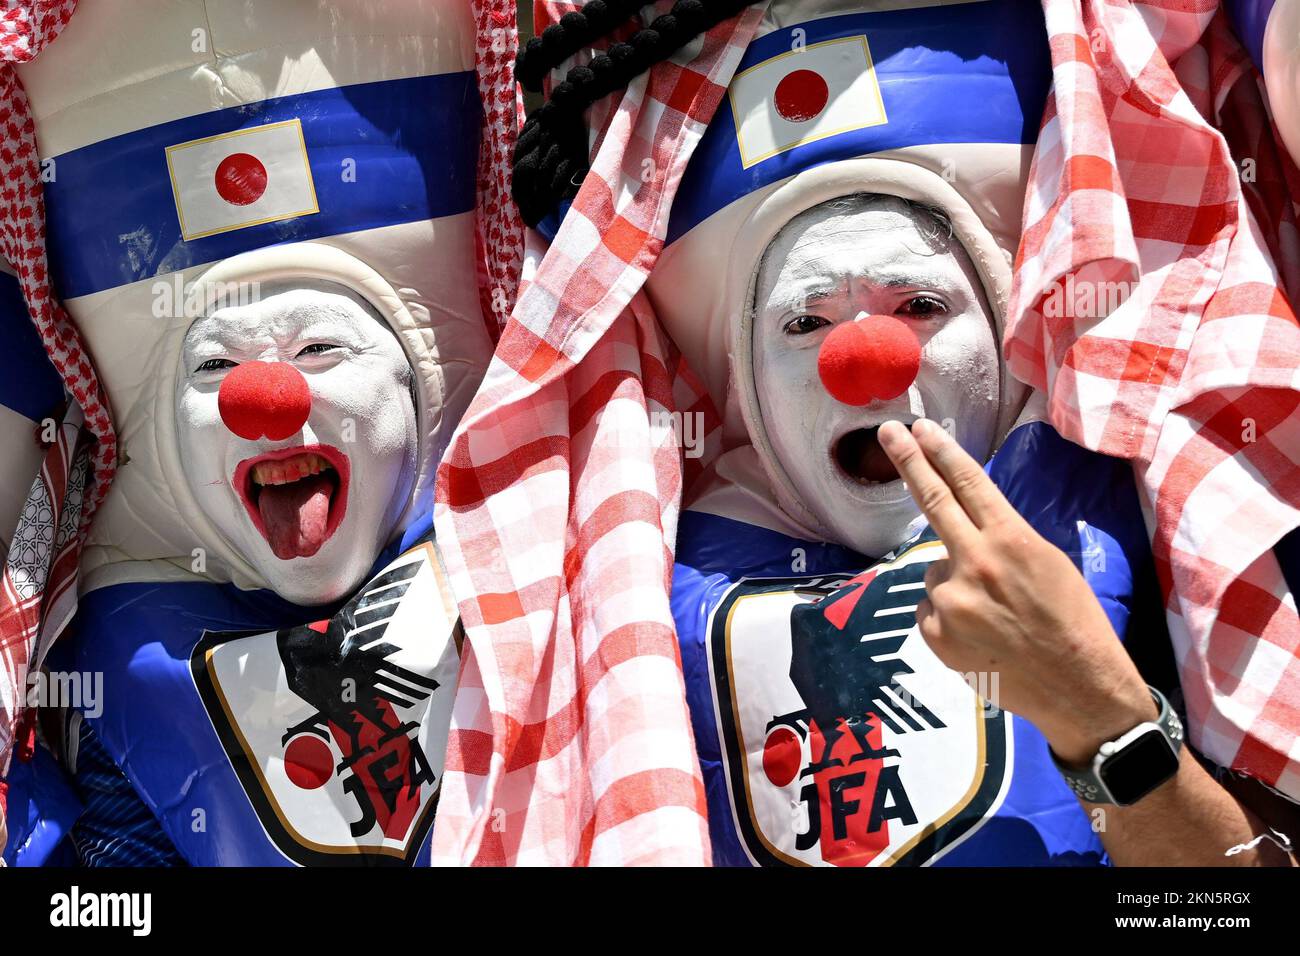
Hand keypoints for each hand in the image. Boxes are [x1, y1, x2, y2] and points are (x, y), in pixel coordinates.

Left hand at [877, 419, 1154, 764]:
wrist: (1078, 689)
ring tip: (994, 614)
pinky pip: (930, 608)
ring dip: (954, 581)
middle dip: (908, 461)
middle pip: (933, 501)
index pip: (969, 484)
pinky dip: (947, 615)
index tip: (920, 428)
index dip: (941, 452)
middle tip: (889, 432)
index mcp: (1012, 540)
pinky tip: (980, 635)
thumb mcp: (1049, 563)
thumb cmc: (1073, 621)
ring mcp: (950, 600)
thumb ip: (1003, 539)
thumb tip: (963, 527)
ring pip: (935, 571)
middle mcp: (975, 563)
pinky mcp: (935, 634)